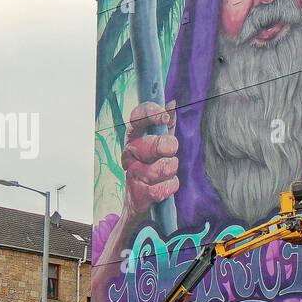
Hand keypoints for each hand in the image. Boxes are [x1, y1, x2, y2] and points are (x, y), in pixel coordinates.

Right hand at [121, 100, 179, 220]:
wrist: (139, 198)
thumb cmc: (151, 165)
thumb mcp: (160, 142)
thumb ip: (167, 124)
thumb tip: (172, 103)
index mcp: (135, 136)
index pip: (137, 118)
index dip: (150, 114)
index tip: (163, 117)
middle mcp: (129, 152)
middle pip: (151, 145)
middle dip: (167, 147)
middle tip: (170, 150)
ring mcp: (132, 173)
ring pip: (161, 169)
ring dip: (170, 170)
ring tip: (167, 171)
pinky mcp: (138, 193)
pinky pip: (162, 188)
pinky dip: (169, 187)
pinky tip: (164, 185)